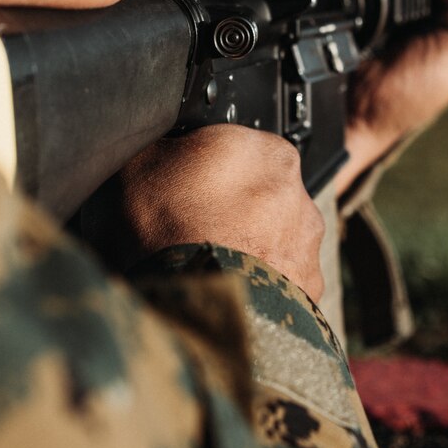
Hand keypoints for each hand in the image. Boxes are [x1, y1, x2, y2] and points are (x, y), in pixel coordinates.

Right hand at [80, 125, 325, 301]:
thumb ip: (159, 146)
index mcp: (268, 151)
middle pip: (262, 195)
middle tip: (192, 229)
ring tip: (207, 266)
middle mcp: (298, 194)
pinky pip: (281, 283)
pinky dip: (258, 287)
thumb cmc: (172, 232)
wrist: (197, 302)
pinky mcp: (307, 289)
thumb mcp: (140, 164)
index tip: (185, 189)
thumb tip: (155, 147)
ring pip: (274, 240)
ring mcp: (305, 245)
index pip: (239, 149)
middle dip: (233, 211)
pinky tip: (226, 292)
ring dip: (249, 249)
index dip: (207, 170)